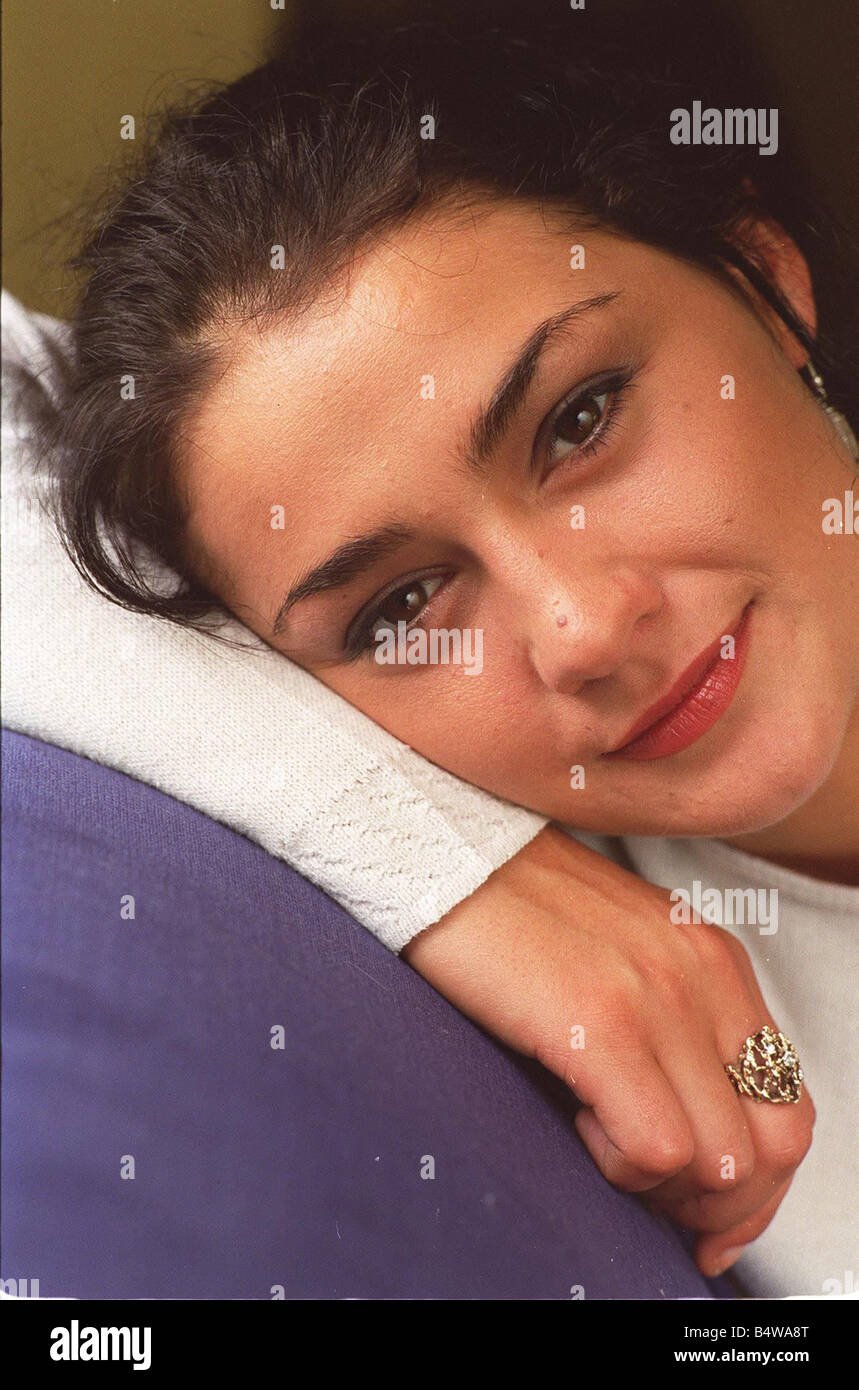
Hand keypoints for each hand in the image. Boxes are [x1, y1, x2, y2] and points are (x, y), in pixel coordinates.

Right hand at [403, 825, 814, 1277]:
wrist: (439, 851)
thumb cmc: (510, 914)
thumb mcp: (617, 956)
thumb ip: (664, 1023)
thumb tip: (680, 1131)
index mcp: (714, 960)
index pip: (786, 1107)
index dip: (753, 1185)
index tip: (700, 1217)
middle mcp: (705, 974)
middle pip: (774, 1144)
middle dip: (721, 1203)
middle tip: (655, 1208)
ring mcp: (659, 996)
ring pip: (726, 1160)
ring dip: (665, 1186)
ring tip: (602, 1147)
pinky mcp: (603, 1022)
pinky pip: (660, 1148)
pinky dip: (621, 1163)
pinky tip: (574, 1119)